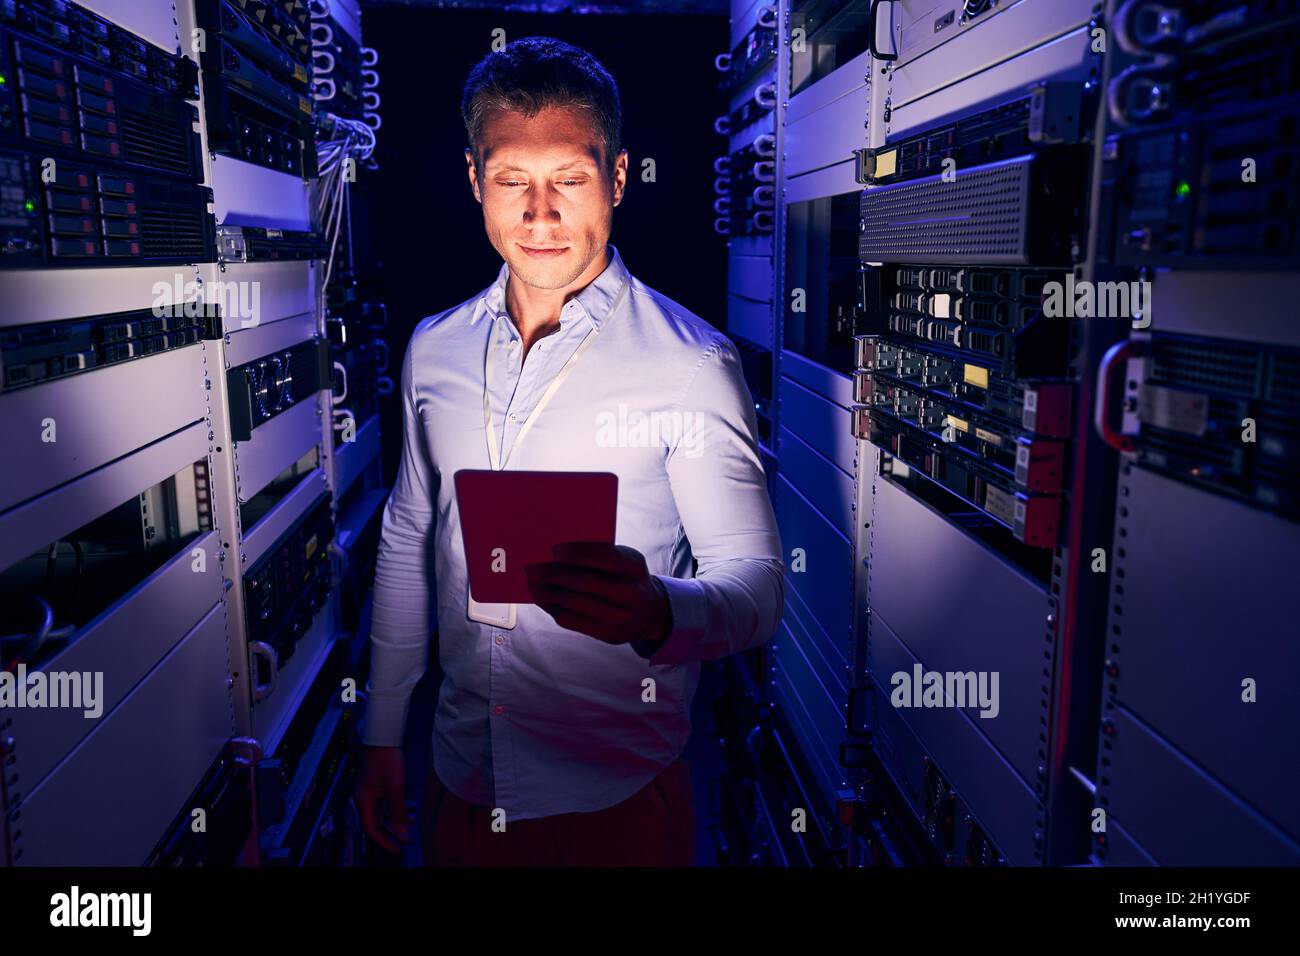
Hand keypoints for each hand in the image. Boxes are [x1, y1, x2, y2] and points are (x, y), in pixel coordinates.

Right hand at [356, 745, 409, 852]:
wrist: (383, 736)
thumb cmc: (387, 759)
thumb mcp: (396, 786)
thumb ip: (398, 811)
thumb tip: (402, 833)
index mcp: (364, 800)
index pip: (371, 829)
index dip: (384, 841)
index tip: (399, 848)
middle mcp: (364, 798)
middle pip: (377, 822)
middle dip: (393, 830)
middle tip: (408, 838)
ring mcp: (370, 791)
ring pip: (383, 812)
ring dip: (396, 818)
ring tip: (412, 821)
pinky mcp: (377, 784)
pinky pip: (385, 802)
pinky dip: (396, 807)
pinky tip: (409, 808)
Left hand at [525, 542, 670, 645]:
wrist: (647, 613)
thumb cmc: (624, 578)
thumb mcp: (622, 563)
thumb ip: (597, 557)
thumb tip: (554, 556)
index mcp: (634, 566)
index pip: (606, 557)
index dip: (579, 553)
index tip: (554, 551)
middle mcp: (632, 592)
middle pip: (586, 582)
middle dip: (555, 574)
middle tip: (532, 569)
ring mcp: (622, 617)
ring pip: (576, 603)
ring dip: (550, 592)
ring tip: (533, 584)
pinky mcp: (609, 634)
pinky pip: (573, 621)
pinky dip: (553, 608)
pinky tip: (543, 599)